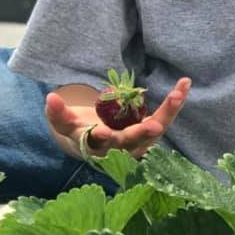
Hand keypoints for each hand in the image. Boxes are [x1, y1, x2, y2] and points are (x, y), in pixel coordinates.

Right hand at [44, 77, 191, 160]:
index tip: (101, 132)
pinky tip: (183, 85)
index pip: (99, 145)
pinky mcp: (150, 131)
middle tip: (154, 126)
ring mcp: (139, 142)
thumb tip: (50, 98)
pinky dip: (175, 104)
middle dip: (143, 133)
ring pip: (155, 131)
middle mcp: (121, 148)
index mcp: (98, 146)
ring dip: (168, 113)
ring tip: (178, 93)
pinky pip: (165, 118)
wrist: (98, 140)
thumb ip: (58, 113)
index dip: (99, 138)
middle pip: (133, 142)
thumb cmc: (80, 129)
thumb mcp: (66, 122)